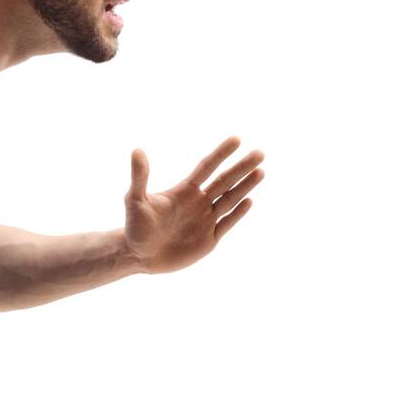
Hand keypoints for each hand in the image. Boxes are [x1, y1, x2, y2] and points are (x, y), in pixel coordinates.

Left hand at [123, 135, 263, 274]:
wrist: (138, 256)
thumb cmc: (134, 227)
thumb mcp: (135, 200)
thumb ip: (140, 176)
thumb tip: (137, 150)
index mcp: (183, 191)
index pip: (207, 167)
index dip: (221, 153)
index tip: (237, 139)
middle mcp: (198, 202)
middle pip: (224, 181)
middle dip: (242, 167)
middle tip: (260, 153)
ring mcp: (205, 220)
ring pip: (230, 200)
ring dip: (245, 186)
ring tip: (261, 171)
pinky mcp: (209, 239)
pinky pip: (227, 223)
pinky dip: (238, 213)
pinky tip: (249, 200)